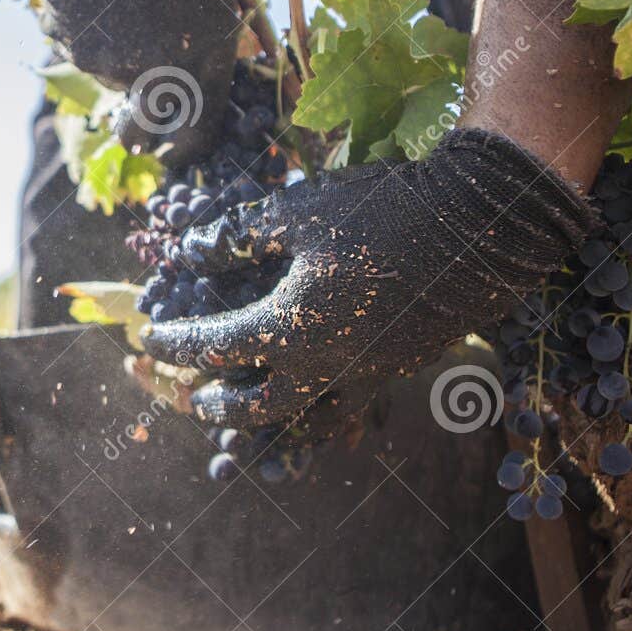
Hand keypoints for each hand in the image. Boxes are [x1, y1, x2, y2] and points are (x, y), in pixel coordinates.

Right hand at [24, 0, 238, 163]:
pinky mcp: (70, 46)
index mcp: (205, 59)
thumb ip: (211, 52)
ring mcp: (108, 62)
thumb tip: (198, 97)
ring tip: (121, 8)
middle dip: (136, 132)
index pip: (195, 135)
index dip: (183, 152)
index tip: (173, 154)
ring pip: (108, 84)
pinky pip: (79, 56)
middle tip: (134, 120)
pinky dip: (87, 38)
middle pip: (138, 132)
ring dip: (113, 63)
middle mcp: (156, 71)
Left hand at [141, 130, 595, 427]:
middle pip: (259, 409)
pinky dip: (325, 409)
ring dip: (274, 418)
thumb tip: (190, 254)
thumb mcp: (297, 213)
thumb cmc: (379, 211)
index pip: (216, 348)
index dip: (179, 343)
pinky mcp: (401, 368)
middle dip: (221, 408)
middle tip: (196, 401)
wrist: (478, 228)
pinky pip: (352, 406)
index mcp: (292, 330)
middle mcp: (327, 367)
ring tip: (255, 408)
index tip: (152, 337)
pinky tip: (319, 392)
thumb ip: (238, 239)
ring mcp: (368, 375)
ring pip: (310, 419)